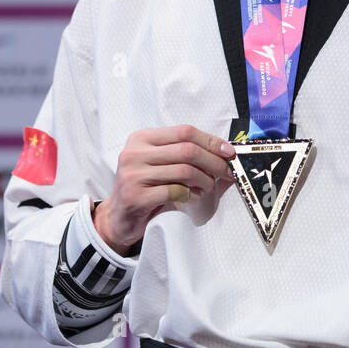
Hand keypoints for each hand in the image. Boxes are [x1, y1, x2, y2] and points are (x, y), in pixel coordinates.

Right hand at [94, 125, 235, 254]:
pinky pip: (175, 192)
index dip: (210, 141)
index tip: (228, 152)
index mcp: (142, 138)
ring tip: (208, 187)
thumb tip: (226, 155)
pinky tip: (192, 198)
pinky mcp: (136, 196)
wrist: (120, 215)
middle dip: (213, 162)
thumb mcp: (163, 165)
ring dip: (204, 180)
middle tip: (226, 172)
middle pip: (187, 150)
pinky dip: (191, 195)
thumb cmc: (146, 187)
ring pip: (184, 171)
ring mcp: (133, 174)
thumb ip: (189, 157)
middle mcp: (135, 153)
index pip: (184, 132)